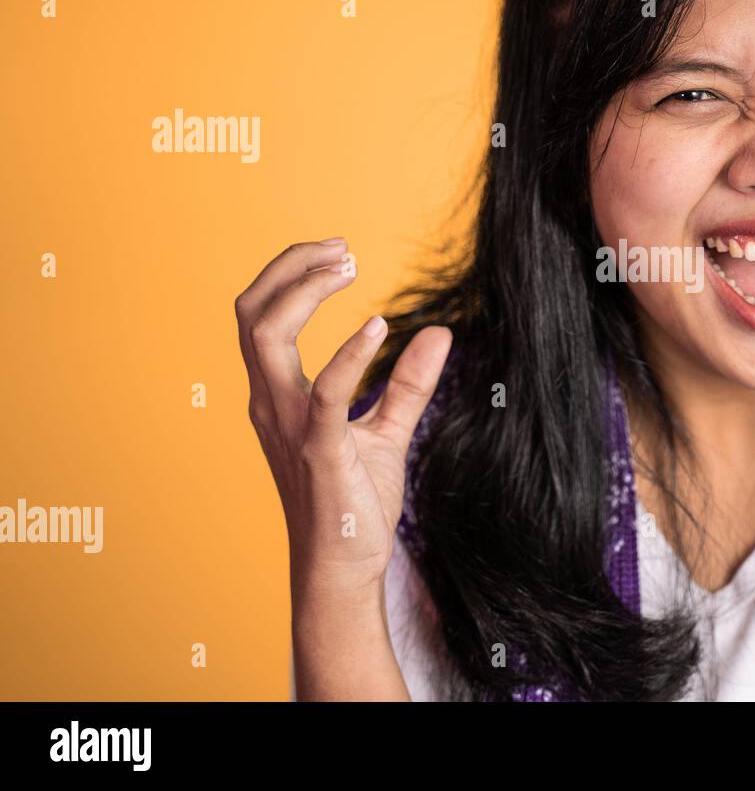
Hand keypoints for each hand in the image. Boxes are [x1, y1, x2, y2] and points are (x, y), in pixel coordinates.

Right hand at [235, 238, 451, 598]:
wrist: (345, 568)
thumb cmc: (356, 503)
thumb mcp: (388, 432)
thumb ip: (410, 383)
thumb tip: (439, 332)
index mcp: (278, 395)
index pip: (260, 314)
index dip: (291, 274)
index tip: (338, 253)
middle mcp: (271, 404)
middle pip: (252, 312)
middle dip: (290, 268)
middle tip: (342, 249)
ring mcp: (289, 426)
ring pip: (266, 337)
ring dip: (304, 291)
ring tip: (348, 267)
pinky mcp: (318, 452)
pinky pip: (322, 392)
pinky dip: (347, 353)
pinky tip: (378, 327)